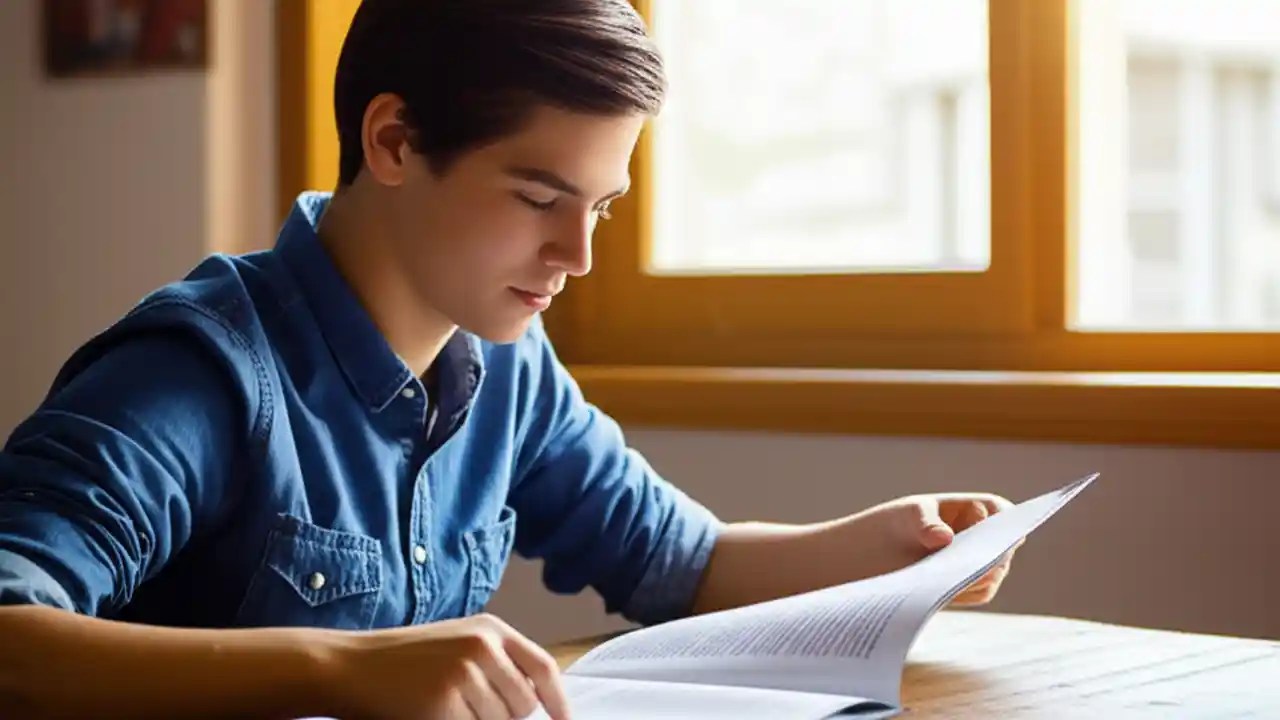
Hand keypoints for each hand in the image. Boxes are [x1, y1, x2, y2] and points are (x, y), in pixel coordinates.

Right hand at [322, 613, 570, 719]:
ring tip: (442, 704)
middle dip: (503, 716)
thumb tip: (533, 703)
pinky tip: (431, 713)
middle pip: (523, 704)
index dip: (559, 702)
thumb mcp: (457, 644)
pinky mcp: (445, 702)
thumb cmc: (405, 660)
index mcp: (491, 629)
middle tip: (463, 705)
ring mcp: (465, 673)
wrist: (350, 664)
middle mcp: (483, 646)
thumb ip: (497, 664)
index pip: (543, 668)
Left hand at [834, 493, 1018, 605]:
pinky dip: (964, 593)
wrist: (866, 556)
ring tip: (948, 577)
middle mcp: (980, 538)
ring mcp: (974, 565)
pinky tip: (944, 592)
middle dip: (987, 555)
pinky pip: (976, 593)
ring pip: (992, 575)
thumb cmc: (891, 525)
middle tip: (967, 562)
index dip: (1005, 522)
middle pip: (1001, 548)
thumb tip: (944, 538)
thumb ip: (926, 524)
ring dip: (976, 577)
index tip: (994, 533)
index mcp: (972, 509)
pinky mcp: (964, 590)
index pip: (1000, 512)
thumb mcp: (906, 517)